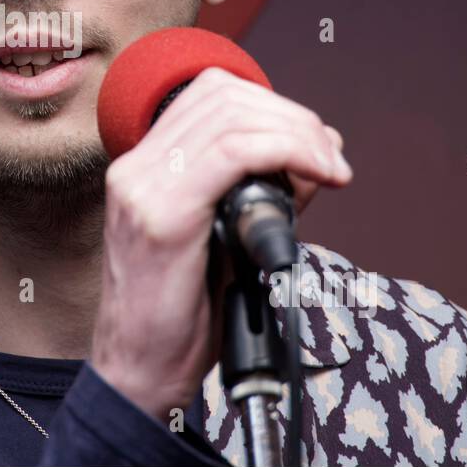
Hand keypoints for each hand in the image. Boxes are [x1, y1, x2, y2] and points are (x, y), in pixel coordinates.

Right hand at [89, 67, 351, 423]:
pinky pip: (232, 153)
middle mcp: (137, 169)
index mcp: (145, 168)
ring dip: (297, 133)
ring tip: (328, 169)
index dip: (272, 104)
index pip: (210, 94)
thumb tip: (318, 156)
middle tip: (330, 158)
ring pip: (232, 117)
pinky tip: (315, 175)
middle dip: (292, 117)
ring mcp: (143, 189)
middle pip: (224, 95)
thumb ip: (262, 194)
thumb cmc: (181, 316)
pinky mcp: (162, 217)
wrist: (141, 372)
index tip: (314, 142)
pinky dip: (286, 151)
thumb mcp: (226, 239)